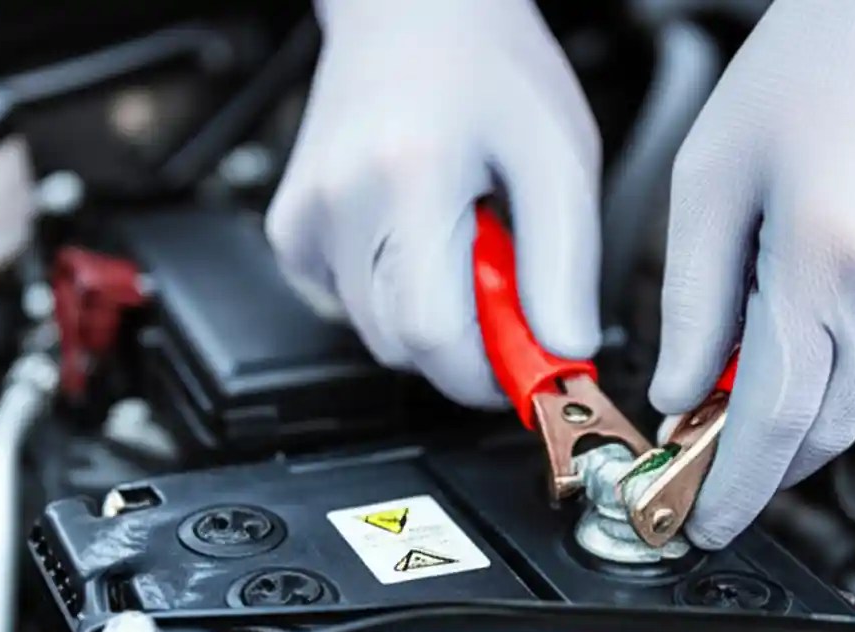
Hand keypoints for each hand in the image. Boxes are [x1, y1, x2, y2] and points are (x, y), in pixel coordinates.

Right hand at [267, 0, 601, 406]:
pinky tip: (414, 240)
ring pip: (372, 331)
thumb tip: (564, 350)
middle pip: (399, 344)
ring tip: (459, 243)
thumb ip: (563, 263)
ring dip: (426, 314)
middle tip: (502, 281)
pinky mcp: (290, 230)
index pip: (431, 334)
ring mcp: (305, 217)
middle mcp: (341, 200)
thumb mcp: (557, 157)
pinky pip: (343, 304)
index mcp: (409, 177)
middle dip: (463, 342)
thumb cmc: (488, 67)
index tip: (524, 366)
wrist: (414, 10)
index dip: (485, 371)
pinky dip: (388, 295)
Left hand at [650, 0, 854, 548]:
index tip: (698, 524)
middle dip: (756, 468)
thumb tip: (678, 392)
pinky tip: (780, 338)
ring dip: (785, 417)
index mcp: (824, 265)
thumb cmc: (803, 76)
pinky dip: (820, 370)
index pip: (773, 421)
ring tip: (721, 399)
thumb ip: (691, 302)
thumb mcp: (709, 183)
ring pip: (848, 400)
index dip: (732, 487)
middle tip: (695, 476)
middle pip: (819, 431)